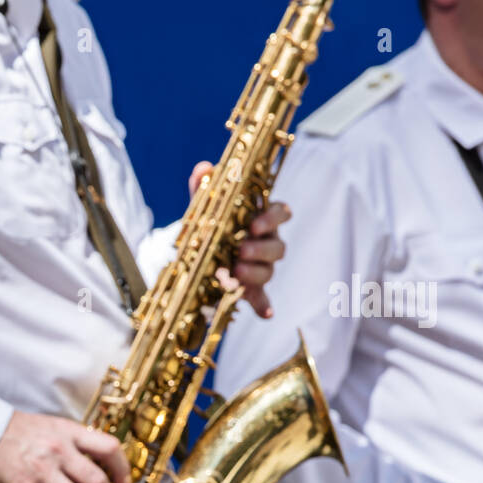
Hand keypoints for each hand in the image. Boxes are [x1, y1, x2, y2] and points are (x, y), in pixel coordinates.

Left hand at [188, 160, 290, 318]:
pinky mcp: (250, 289)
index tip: (255, 224)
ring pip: (269, 271)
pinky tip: (265, 313)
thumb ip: (205, 188)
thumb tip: (203, 168)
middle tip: (241, 250)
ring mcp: (261, 267)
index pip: (282, 213)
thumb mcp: (206, 207)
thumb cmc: (212, 224)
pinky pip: (262, 299)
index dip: (273, 218)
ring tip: (234, 272)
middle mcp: (267, 243)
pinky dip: (264, 305)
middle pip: (279, 246)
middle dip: (261, 249)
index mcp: (262, 219)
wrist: (200, 252)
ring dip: (254, 272)